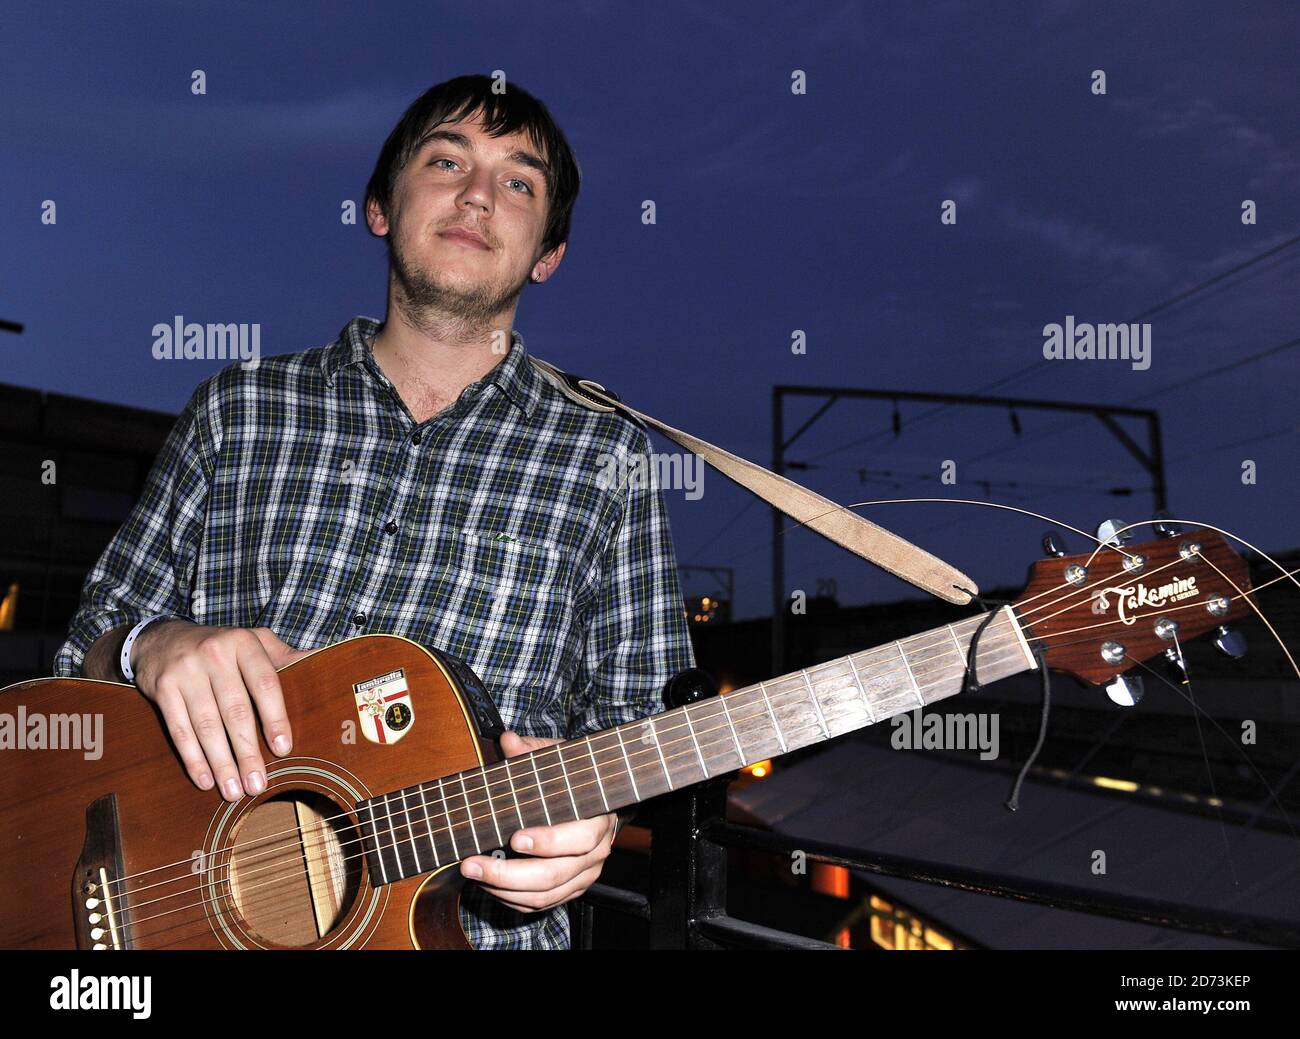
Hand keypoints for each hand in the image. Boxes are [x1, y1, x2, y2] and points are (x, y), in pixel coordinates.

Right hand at [131, 622, 310, 799]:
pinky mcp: (162, 689)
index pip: (265, 684)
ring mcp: (186, 672)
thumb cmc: (221, 646)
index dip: (275, 718)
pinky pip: (179, 729)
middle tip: (258, 784)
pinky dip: (193, 758)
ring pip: (207, 725)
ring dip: (221, 763)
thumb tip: (321, 661)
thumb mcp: (253, 641)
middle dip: (247, 752)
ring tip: (234, 791)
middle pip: (235, 711)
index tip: (283, 750)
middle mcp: (215, 655)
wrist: (162, 637)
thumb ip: (284, 656)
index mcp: (244, 644)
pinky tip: (205, 780)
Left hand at [458, 729, 617, 912]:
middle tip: (472, 863)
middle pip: (554, 875)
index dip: (549, 841)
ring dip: (502, 888)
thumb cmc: (572, 782)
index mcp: (599, 819)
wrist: (593, 807)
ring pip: (543, 896)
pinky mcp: (569, 891)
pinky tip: (487, 884)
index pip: (580, 839)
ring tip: (471, 872)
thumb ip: (533, 751)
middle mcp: (596, 854)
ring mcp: (582, 876)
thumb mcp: (558, 761)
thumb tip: (508, 741)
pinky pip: (539, 904)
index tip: (514, 837)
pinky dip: (510, 899)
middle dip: (507, 873)